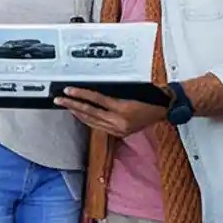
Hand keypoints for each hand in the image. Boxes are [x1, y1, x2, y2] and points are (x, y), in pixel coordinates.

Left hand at [54, 86, 168, 137]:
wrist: (163, 111)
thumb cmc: (149, 97)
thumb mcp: (131, 91)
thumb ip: (112, 92)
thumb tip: (92, 90)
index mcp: (123, 109)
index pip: (97, 100)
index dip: (81, 94)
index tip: (69, 90)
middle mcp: (119, 122)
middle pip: (90, 112)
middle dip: (72, 105)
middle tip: (59, 99)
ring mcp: (118, 129)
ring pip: (91, 121)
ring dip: (77, 112)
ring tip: (66, 105)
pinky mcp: (118, 133)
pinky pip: (97, 126)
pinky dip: (87, 119)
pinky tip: (80, 114)